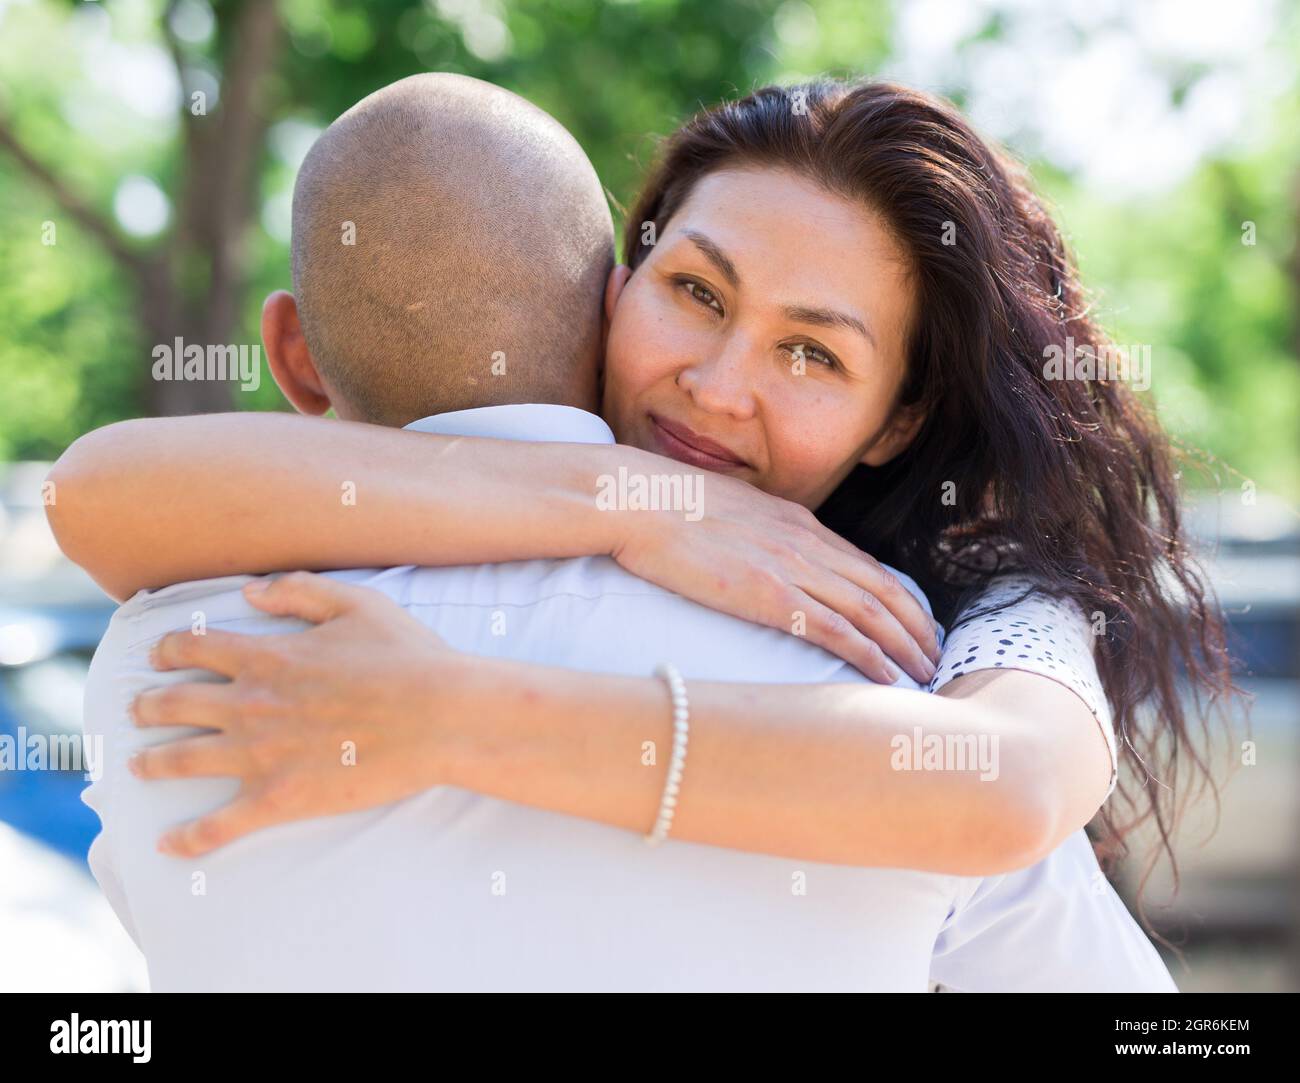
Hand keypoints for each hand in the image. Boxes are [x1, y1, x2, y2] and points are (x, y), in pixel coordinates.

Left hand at [127, 573, 466, 856]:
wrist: (441, 716)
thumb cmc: (408, 657)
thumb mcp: (358, 603)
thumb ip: (299, 591)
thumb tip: (250, 591)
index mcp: (267, 657)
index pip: (193, 648)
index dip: (167, 651)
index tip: (158, 656)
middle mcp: (250, 705)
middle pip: (174, 703)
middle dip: (148, 706)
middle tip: (138, 710)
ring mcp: (261, 755)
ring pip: (182, 759)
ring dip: (152, 761)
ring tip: (138, 765)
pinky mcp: (280, 799)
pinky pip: (219, 825)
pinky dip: (188, 838)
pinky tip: (168, 845)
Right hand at [611, 471, 939, 684]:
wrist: (636, 500)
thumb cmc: (665, 506)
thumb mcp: (725, 512)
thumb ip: (756, 534)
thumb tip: (759, 556)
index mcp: (796, 522)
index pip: (866, 566)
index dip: (898, 598)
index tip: (914, 625)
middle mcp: (806, 543)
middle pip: (883, 589)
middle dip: (917, 626)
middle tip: (937, 657)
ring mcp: (791, 568)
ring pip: (871, 612)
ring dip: (905, 646)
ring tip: (927, 674)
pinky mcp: (769, 594)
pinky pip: (836, 630)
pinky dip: (870, 655)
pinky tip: (888, 677)